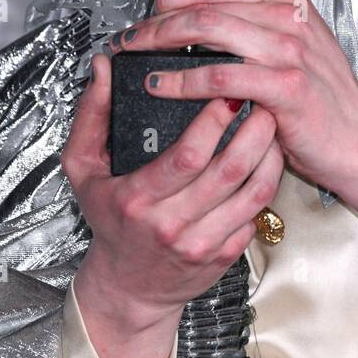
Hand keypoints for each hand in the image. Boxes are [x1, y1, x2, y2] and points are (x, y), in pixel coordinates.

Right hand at [60, 51, 284, 357]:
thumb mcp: (83, 169)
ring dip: (270, 154)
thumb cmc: (109, 221)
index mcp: (138, 199)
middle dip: (254, 130)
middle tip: (264, 100)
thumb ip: (91, 116)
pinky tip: (269, 159)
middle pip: (227, 171)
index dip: (213, 122)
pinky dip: (268, 182)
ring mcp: (202, 243)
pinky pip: (257, 213)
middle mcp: (172, 224)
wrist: (127, 288)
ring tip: (273, 125)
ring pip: (252, 192)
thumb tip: (103, 69)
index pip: (186, 156)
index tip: (228, 91)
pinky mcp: (225, 255)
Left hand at [105, 0, 357, 254]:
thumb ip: (253, 32)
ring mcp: (290, 50)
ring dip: (161, 41)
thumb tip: (198, 25)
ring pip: (208, 29)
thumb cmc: (323, 106)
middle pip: (206, 2)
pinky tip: (160, 85)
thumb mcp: (292, 52)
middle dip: (157, 18)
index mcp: (288, 4)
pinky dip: (181, 80)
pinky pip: (220, 75)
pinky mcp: (285, 86)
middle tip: (131, 36)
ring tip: (137, 55)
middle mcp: (290, 19)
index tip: (151, 10)